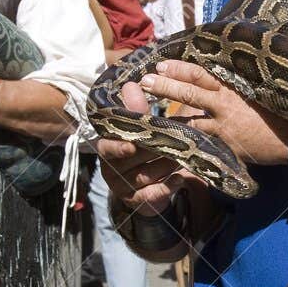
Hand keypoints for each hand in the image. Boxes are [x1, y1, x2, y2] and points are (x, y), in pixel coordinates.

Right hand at [97, 79, 187, 215]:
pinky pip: (151, 195)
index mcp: (107, 145)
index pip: (106, 145)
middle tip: (173, 141)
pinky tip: (180, 179)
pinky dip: (167, 187)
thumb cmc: (145, 146)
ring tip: (181, 156)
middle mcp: (110, 167)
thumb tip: (131, 85)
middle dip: (152, 149)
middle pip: (130, 160)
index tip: (130, 146)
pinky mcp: (136, 201)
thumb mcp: (142, 127)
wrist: (149, 184)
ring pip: (143, 176)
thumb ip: (137, 109)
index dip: (117, 146)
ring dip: (163, 165)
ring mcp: (122, 186)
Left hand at [140, 58, 287, 164]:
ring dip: (166, 117)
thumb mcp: (257, 89)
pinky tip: (168, 146)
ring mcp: (224, 127)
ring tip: (146, 115)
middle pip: (188, 93)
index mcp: (232, 87)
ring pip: (189, 120)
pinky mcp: (225, 147)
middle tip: (144, 81)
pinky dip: (185, 145)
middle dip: (165, 86)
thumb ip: (235, 84)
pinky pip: (201, 145)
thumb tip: (216, 75)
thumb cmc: (279, 110)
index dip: (179, 68)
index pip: (200, 73)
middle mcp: (224, 104)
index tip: (161, 64)